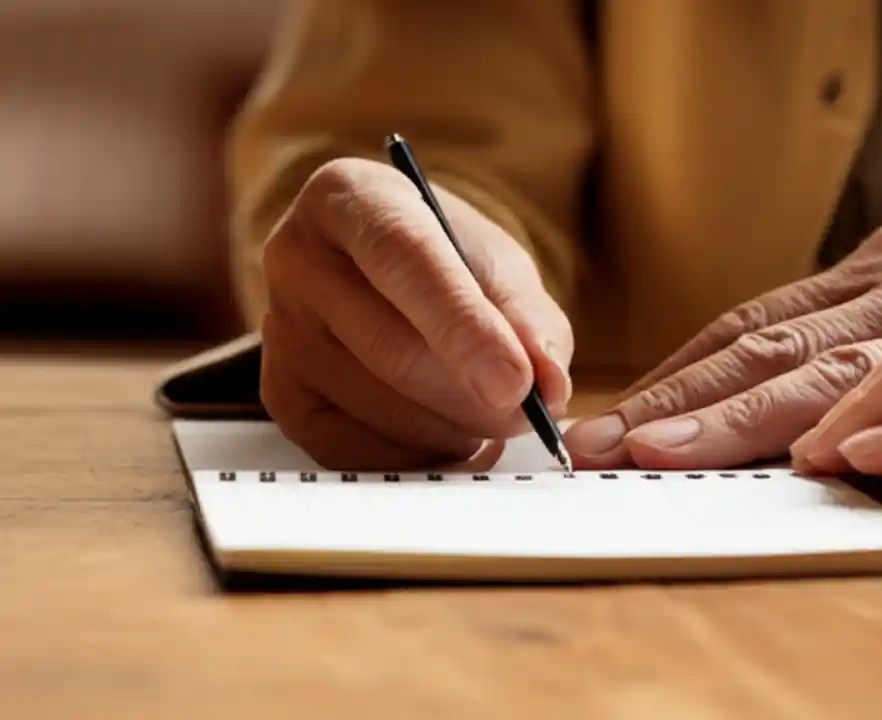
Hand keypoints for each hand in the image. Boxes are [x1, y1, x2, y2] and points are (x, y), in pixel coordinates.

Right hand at [259, 159, 572, 468]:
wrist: (380, 274)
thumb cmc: (445, 259)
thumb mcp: (496, 263)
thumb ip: (530, 317)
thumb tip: (547, 386)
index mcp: (350, 196)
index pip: (404, 258)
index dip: (464, 326)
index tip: (518, 381)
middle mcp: (295, 256)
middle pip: (390, 346)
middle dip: (475, 395)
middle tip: (528, 412)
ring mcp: (278, 328)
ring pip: (377, 406)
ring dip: (454, 429)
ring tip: (490, 414)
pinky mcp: (279, 392)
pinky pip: (353, 449)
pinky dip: (418, 456)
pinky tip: (452, 435)